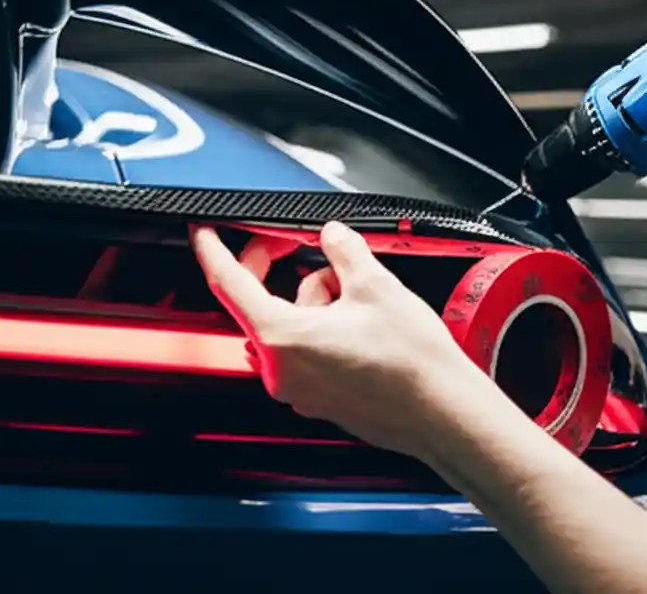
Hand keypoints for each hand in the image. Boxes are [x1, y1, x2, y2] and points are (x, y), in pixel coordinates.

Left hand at [189, 221, 496, 458]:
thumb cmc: (412, 364)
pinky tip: (359, 323)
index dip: (213, 249)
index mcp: (282, 337)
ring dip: (311, 301)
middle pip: (259, 304)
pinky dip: (321, 329)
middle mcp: (280, 370)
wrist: (443, 414)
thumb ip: (343, 250)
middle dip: (275, 270)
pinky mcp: (317, 400)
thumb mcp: (375, 285)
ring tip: (357, 297)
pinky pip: (304, 351)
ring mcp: (298, 390)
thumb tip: (332, 235)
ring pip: (287, 326)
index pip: (228, 284)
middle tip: (293, 244)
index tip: (204, 233)